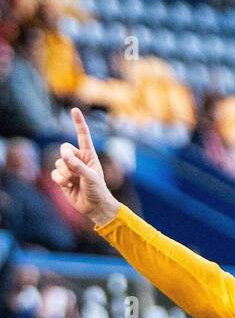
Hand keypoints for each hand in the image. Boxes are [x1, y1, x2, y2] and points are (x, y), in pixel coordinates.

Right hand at [50, 107, 119, 225]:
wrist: (94, 207)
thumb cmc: (97, 191)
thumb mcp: (91, 177)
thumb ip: (78, 165)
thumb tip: (63, 155)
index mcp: (88, 154)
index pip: (82, 135)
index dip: (78, 122)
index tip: (75, 110)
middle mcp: (77, 158)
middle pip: (64, 148)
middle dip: (68, 160)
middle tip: (77, 172)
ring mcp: (69, 168)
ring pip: (58, 162)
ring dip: (66, 174)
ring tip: (76, 182)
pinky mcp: (62, 178)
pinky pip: (54, 173)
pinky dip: (60, 180)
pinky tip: (68, 186)